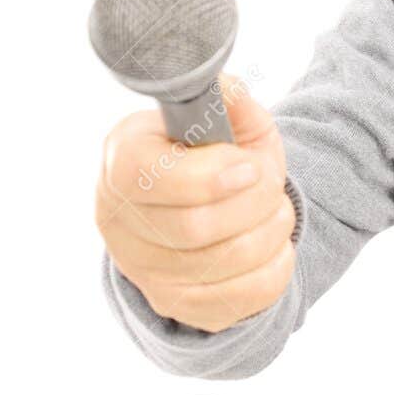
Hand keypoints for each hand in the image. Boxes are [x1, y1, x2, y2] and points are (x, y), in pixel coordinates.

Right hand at [95, 73, 295, 332]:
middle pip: (194, 227)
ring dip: (270, 231)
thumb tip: (229, 90)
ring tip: (276, 210)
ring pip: (223, 263)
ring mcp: (142, 269)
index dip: (208, 176)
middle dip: (254, 202)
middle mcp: (117, 220)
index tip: (250, 167)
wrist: (209, 208)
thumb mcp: (227, 121)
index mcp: (122, 161)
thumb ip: (231, 102)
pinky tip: (273, 244)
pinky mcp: (175, 304)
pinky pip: (241, 297)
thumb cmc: (215, 156)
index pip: (147, 178)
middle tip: (270, 183)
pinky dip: (275, 266)